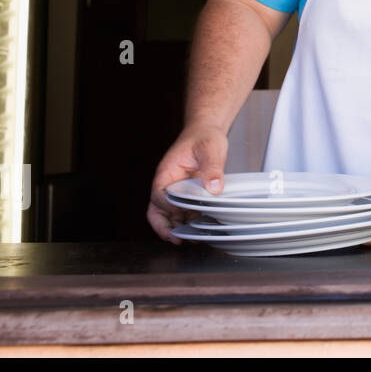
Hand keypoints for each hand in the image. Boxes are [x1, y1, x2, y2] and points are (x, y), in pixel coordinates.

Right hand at [147, 124, 228, 243]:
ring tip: (190, 238)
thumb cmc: (204, 137)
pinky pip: (182, 210)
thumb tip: (213, 186)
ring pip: (168, 214)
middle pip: (157, 210)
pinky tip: (197, 227)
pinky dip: (186, 220)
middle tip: (177, 240)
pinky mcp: (186, 192)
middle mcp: (167, 183)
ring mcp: (176, 189)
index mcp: (167, 173)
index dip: (169, 208)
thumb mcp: (210, 149)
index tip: (183, 214)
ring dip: (176, 226)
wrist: (207, 131)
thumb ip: (212, 167)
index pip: (160, 196)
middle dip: (164, 227)